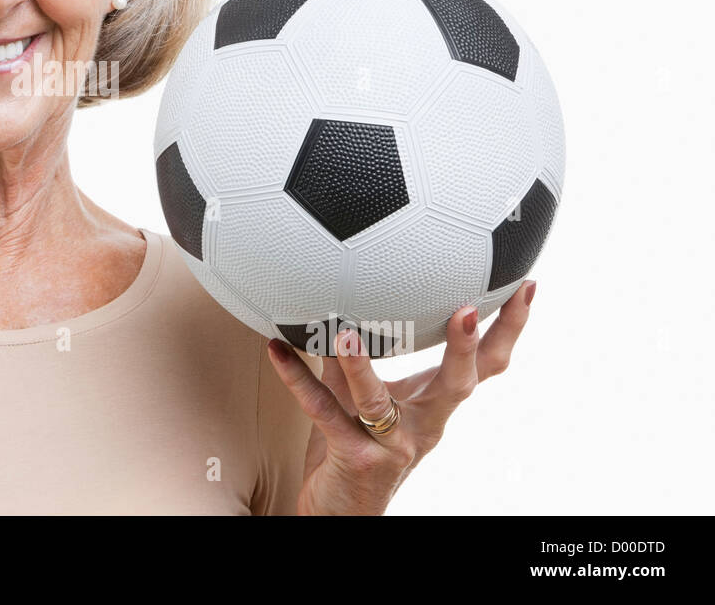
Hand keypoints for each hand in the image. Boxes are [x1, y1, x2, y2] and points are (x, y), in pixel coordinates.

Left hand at [266, 279, 536, 514]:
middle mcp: (422, 426)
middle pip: (457, 385)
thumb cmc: (358, 451)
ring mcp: (391, 445)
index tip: (524, 289)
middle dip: (466, 348)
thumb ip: (355, 358)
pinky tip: (277, 350)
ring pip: (380, 402)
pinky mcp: (354, 458)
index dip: (506, 331)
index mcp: (434, 407)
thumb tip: (342, 302)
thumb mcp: (364, 399)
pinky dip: (297, 379)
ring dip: (361, 364)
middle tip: (467, 310)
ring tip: (346, 330)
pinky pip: (323, 412)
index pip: (483, 367)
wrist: (340, 511)